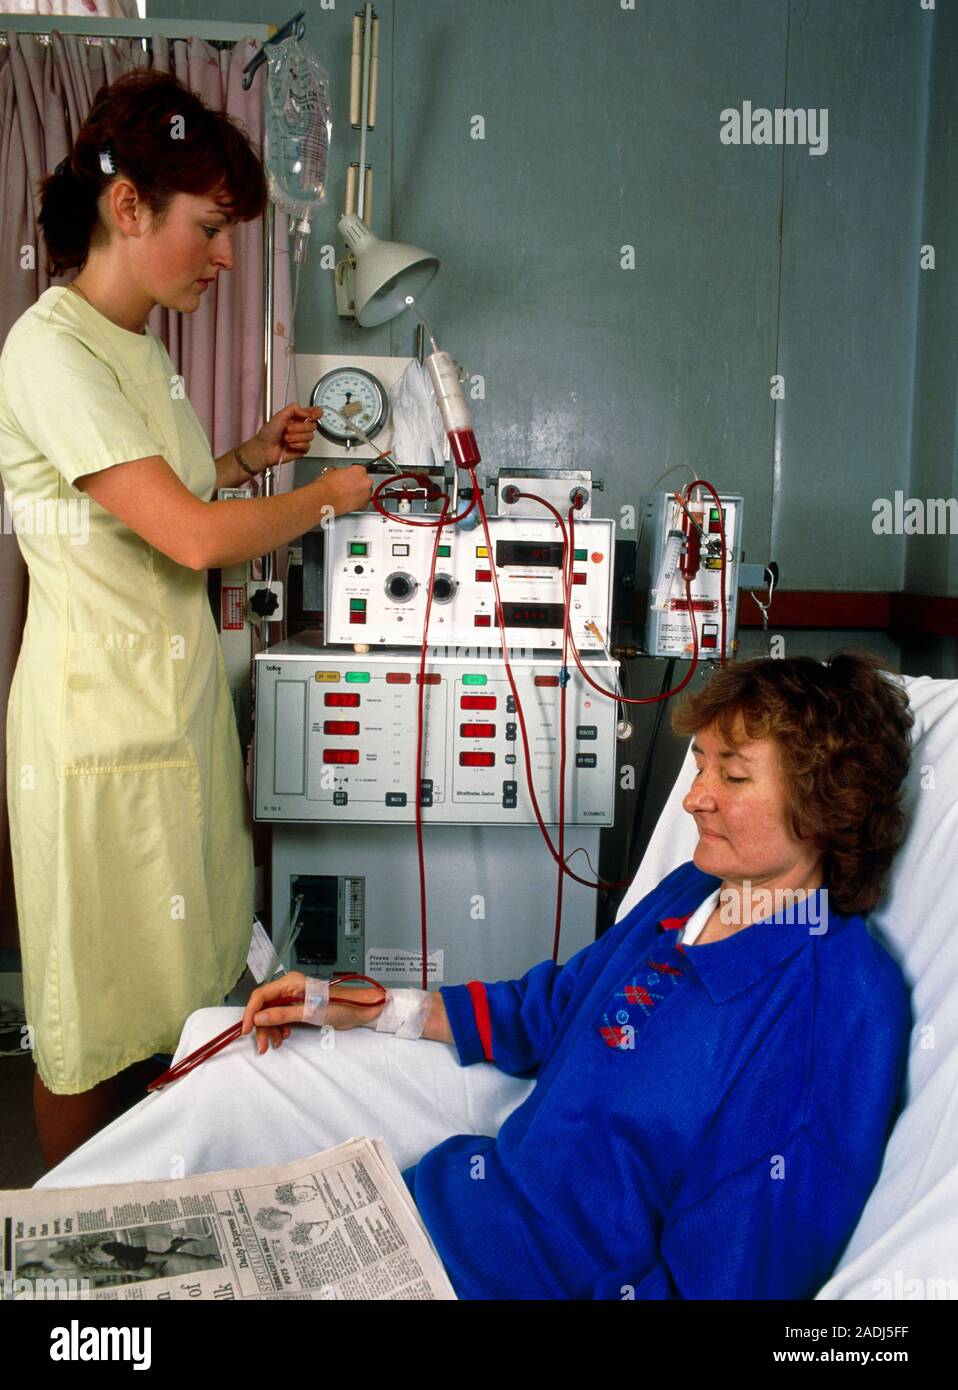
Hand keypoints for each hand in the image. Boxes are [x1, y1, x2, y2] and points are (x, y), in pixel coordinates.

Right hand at [239, 971, 385, 1054]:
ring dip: (270, 1030)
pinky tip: (284, 1036)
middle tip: (263, 1046)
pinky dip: (279, 1029)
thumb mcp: (310, 1012)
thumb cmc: (340, 1006)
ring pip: (271, 1014)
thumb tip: (258, 1019)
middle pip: (265, 1007)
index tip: (247, 1030)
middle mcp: (289, 987)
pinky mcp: (299, 1007)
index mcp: (290, 982)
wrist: (360, 1009)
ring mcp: (294, 997)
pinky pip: (281, 1018)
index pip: (261, 995)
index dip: (250, 1012)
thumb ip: (283, 1014)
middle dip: (261, 1026)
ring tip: (276, 1043)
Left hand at [253, 404, 322, 468]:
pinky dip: (297, 445)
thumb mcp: (279, 416)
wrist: (264, 449)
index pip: (313, 413)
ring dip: (296, 437)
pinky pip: (307, 446)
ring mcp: (302, 439)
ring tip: (285, 438)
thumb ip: (294, 409)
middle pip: (313, 425)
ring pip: (310, 436)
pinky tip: (290, 445)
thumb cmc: (268, 433)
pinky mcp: (302, 450)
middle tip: (288, 429)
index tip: (313, 415)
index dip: (316, 413)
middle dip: (299, 428)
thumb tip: (306, 411)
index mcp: (296, 418)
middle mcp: (300, 428)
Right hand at [320, 462, 373, 514]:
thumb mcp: (332, 471)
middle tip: (347, 488)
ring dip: (358, 494)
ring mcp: (367, 493)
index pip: (360, 471)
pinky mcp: (364, 505)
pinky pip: (363, 504)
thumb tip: (337, 473)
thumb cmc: (327, 486)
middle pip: (364, 482)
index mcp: (359, 470)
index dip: (353, 476)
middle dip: (357, 485)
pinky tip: (349, 503)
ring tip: (347, 496)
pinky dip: (357, 504)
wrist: (326, 498)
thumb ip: (339, 471)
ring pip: (365, 493)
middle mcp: (365, 480)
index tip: (350, 479)